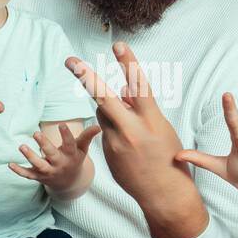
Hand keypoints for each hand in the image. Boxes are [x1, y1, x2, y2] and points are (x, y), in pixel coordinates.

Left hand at [8, 123, 101, 194]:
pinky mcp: (38, 177)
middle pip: (51, 155)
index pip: (70, 145)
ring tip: (21, 146)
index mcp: (70, 156)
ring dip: (30, 157)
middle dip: (44, 145)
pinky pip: (28, 175)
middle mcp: (59, 164)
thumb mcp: (82, 149)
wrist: (69, 183)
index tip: (62, 124)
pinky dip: (19, 170)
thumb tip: (98, 125)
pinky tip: (10, 164)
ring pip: (39, 165)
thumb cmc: (75, 159)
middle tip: (36, 133)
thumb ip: (87, 136)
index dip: (66, 135)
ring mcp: (48, 171)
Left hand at [66, 41, 205, 237]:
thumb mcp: (160, 127)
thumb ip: (140, 107)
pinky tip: (129, 147)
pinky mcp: (107, 153)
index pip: (139, 86)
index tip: (118, 45)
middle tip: (69, 61)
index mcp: (151, 120)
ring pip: (103, 113)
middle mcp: (131, 130)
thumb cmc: (168, 155)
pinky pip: (105, 130)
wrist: (164, 193)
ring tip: (132, 128)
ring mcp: (116, 143)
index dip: (128, 63)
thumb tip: (123, 89)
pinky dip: (114, 129)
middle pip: (104, 98)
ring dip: (111, 110)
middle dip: (86, 77)